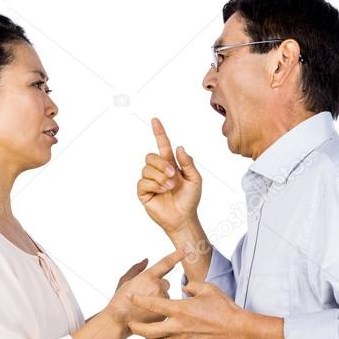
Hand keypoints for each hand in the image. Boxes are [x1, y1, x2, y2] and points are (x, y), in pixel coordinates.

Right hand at [106, 248, 185, 328]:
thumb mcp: (125, 281)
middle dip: (157, 286)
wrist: (118, 321)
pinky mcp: (164, 312)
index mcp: (148, 276)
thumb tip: (146, 260)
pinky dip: (159, 309)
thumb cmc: (118, 300)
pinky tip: (147, 314)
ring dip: (158, 298)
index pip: (166, 263)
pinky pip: (165, 307)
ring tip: (143, 306)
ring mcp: (162, 300)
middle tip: (144, 295)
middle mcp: (157, 286)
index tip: (187, 248)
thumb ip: (136, 269)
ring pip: (165, 295)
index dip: (178, 254)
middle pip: (165, 283)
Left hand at [127, 279, 244, 338]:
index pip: (154, 305)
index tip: (131, 296)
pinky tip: (165, 338)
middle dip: (136, 327)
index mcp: (181, 309)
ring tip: (145, 332)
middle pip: (149, 331)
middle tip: (131, 323)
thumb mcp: (207, 288)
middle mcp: (179, 326)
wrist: (236, 329)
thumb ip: (191, 286)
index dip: (140, 300)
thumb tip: (183, 288)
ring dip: (149, 338)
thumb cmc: (223, 308)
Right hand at [136, 118, 201, 233]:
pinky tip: (162, 191)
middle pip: (151, 156)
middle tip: (173, 176)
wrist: (184, 218)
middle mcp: (158, 171)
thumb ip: (188, 163)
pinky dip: (155, 185)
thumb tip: (179, 147)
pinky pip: (143, 182)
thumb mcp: (195, 179)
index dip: (159, 133)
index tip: (155, 120)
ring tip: (170, 187)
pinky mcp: (143, 192)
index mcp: (171, 165)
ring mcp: (149, 181)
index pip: (162, 145)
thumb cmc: (190, 199)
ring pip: (147, 169)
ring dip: (161, 177)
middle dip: (162, 164)